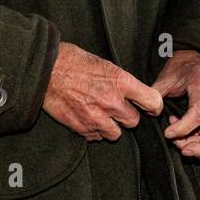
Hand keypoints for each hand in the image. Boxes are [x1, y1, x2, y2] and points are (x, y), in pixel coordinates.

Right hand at [42, 42, 161, 141]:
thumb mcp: (105, 64)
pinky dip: (94, 131)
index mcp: (120, 82)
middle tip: (117, 108)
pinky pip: (96, 137)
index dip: (153, 106)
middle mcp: (111, 102)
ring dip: (111, 126)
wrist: (46, 70)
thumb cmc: (74, 62)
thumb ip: (121, 82)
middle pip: (134, 121)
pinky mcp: (81, 127)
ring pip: (116, 134)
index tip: (150, 107)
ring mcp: (96, 117)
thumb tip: (133, 94)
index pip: (152, 102)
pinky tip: (87, 117)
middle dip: (127, 116)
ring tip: (101, 114)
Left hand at [151, 49, 199, 157]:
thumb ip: (156, 94)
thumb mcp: (166, 76)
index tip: (167, 133)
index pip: (199, 114)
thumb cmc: (182, 67)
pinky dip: (198, 140)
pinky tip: (182, 132)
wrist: (198, 58)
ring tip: (177, 139)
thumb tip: (146, 113)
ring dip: (199, 145)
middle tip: (182, 150)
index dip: (182, 128)